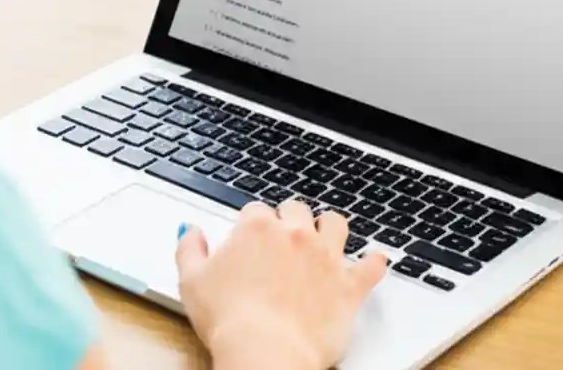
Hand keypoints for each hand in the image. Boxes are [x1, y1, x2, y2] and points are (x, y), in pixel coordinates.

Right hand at [175, 201, 387, 369]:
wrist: (265, 351)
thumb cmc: (228, 321)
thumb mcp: (192, 281)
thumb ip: (190, 249)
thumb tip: (189, 231)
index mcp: (256, 229)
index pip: (256, 211)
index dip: (252, 226)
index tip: (250, 240)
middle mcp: (295, 235)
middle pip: (296, 210)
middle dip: (290, 221)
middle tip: (284, 242)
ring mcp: (326, 257)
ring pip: (335, 224)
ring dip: (329, 229)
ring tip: (324, 240)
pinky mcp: (349, 285)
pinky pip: (371, 265)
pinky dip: (373, 262)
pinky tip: (373, 260)